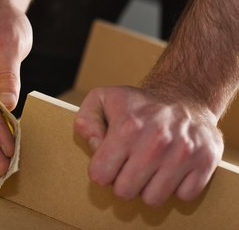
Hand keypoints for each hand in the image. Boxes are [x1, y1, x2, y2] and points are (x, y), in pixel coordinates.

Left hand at [74, 86, 222, 205]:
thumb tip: (93, 145)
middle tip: (129, 165)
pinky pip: (183, 196)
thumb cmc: (138, 103)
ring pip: (153, 199)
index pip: (100, 175)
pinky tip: (171, 168)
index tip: (108, 163)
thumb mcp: (103, 99)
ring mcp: (183, 152)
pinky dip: (176, 187)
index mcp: (127, 127)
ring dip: (148, 187)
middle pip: (125, 191)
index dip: (101, 171)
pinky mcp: (205, 161)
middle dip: (123, 181)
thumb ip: (86, 121)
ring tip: (149, 167)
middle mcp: (156, 141)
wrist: (184, 94)